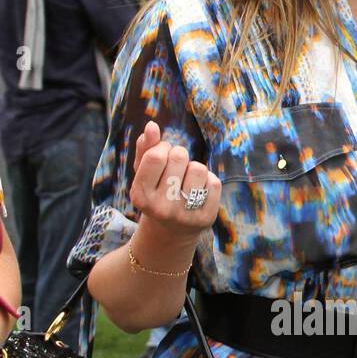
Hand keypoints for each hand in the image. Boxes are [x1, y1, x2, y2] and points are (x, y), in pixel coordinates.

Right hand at [130, 120, 220, 235]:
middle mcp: (161, 208)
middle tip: (175, 170)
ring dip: (194, 168)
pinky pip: (214, 182)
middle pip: (179, 156)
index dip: (162, 147)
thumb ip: (145, 149)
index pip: (156, 155)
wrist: (171, 232)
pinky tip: (198, 191)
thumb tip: (152, 126)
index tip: (162, 154)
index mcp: (141, 195)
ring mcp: (185, 215)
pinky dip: (208, 181)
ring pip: (199, 168)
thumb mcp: (144, 174)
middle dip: (178, 156)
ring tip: (187, 180)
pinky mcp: (206, 217)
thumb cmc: (156, 194)